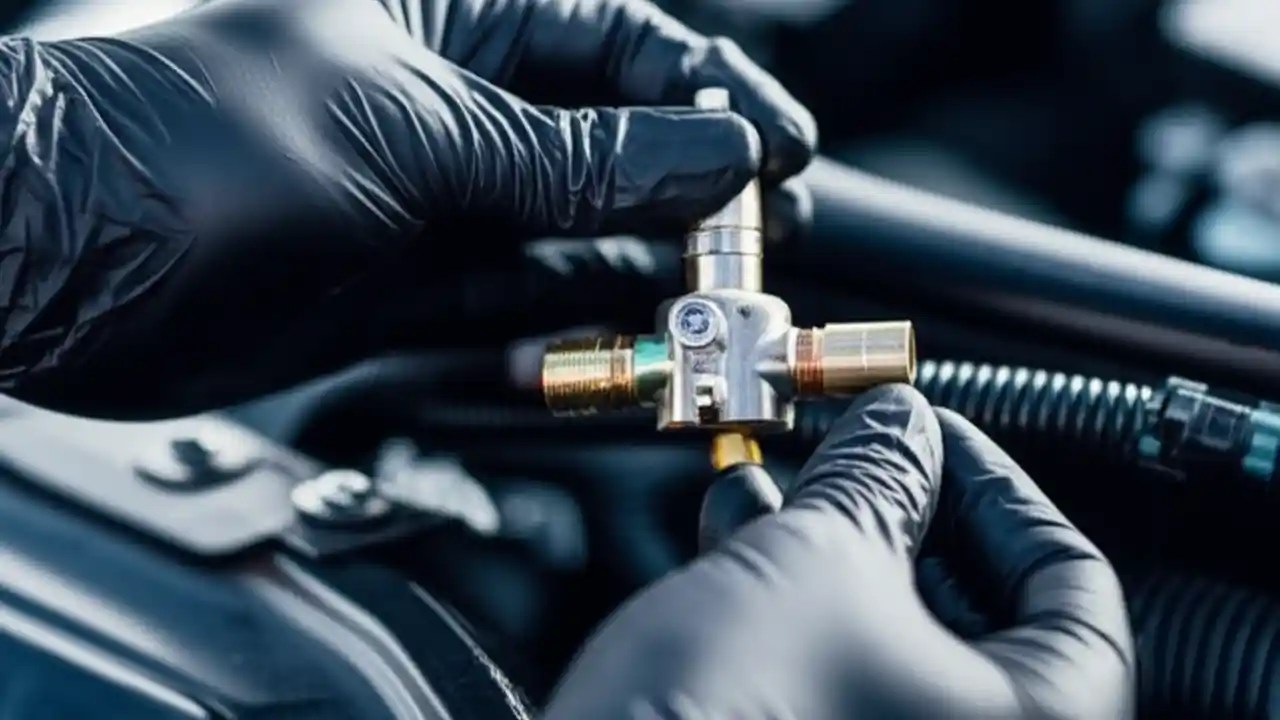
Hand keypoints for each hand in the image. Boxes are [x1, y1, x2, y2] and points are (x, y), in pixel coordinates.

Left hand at [0, 0, 814, 417]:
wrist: (45, 263)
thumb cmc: (187, 136)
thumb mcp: (413, 128)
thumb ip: (571, 156)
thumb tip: (707, 151)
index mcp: (443, 12)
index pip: (616, 43)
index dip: (705, 94)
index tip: (775, 144)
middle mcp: (441, 102)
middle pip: (606, 140)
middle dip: (692, 186)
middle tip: (764, 231)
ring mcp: (423, 200)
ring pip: (569, 232)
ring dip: (646, 264)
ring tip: (718, 292)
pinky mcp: (397, 289)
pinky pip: (511, 303)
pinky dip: (567, 325)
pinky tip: (619, 337)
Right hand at [544, 387, 1133, 718]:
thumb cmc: (736, 715)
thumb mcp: (822, 559)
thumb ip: (877, 476)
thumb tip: (898, 427)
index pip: (1074, 586)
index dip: (1000, 487)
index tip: (939, 434)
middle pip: (976, 615)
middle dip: (901, 513)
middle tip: (856, 450)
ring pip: (893, 650)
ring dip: (836, 552)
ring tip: (775, 483)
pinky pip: (840, 686)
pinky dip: (803, 615)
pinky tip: (740, 543)